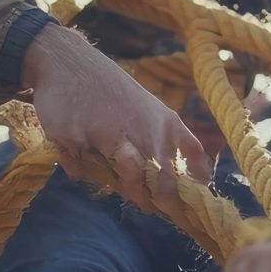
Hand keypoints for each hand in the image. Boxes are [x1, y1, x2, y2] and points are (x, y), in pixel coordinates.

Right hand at [23, 26, 212, 212]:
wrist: (69, 62)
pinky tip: (79, 166)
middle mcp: (140, 127)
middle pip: (164, 175)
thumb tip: (188, 179)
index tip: (202, 194)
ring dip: (135, 193)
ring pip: (131, 174)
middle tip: (161, 209)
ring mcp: (107, 133)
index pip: (192, 151)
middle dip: (166, 199)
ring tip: (137, 201)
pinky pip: (80, 168)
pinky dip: (80, 170)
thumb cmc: (113, 92)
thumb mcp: (150, 108)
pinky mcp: (77, 138)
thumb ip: (167, 138)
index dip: (200, 177)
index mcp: (162, 120)